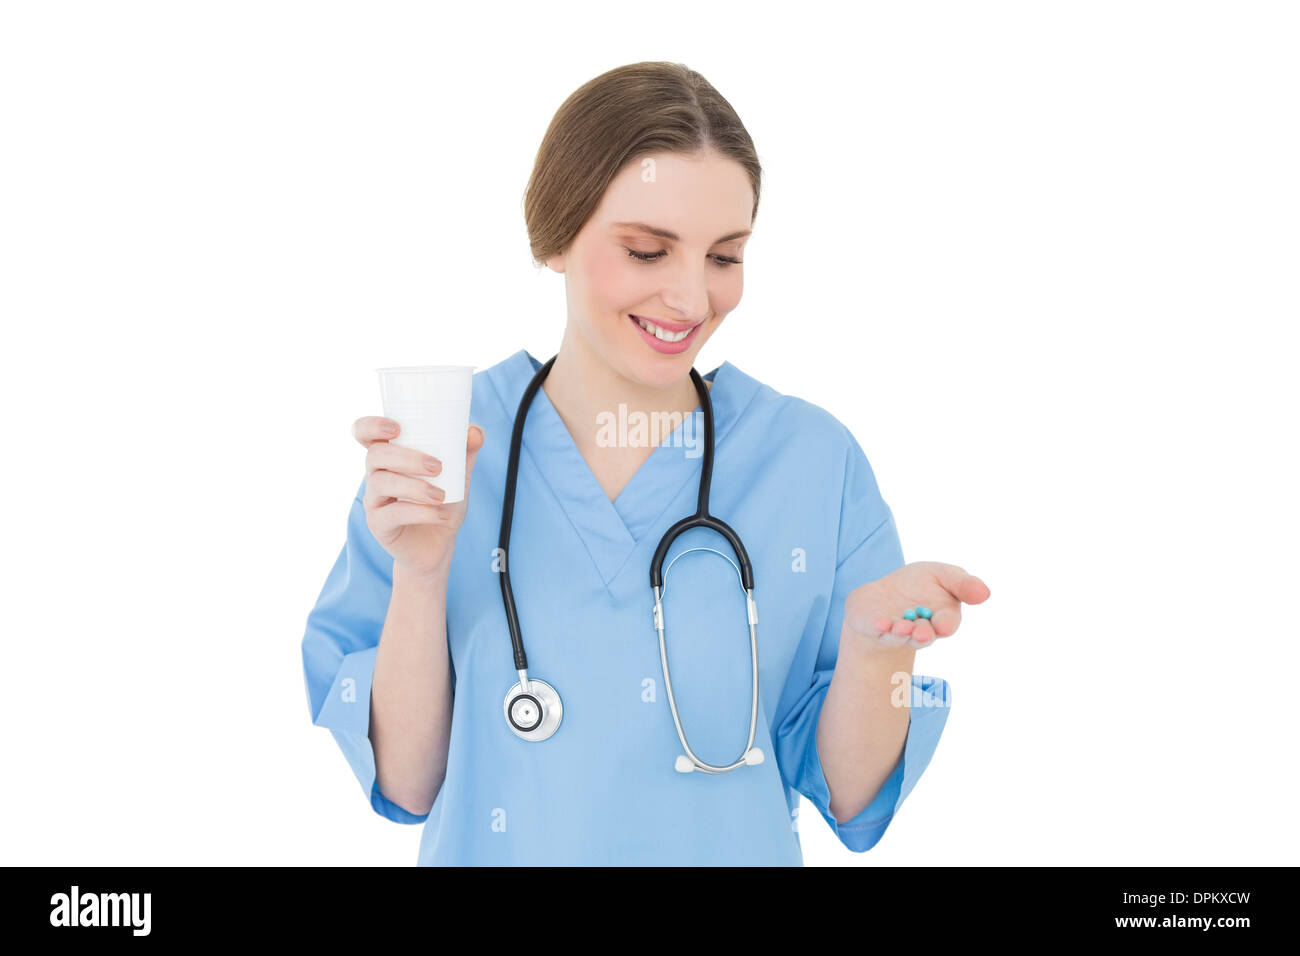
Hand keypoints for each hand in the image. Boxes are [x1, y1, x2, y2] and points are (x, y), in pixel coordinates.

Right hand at [352, 416, 485, 578]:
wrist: (439, 545)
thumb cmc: (442, 503)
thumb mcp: (459, 475)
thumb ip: (466, 451)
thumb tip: (475, 431)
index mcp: (390, 456)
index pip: (364, 433)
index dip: (372, 425)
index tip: (396, 428)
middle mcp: (376, 475)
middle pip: (375, 455)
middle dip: (407, 458)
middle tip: (437, 466)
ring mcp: (374, 500)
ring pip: (382, 483)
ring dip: (415, 487)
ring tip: (441, 495)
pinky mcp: (378, 524)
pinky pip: (393, 514)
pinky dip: (421, 512)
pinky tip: (441, 515)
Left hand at [843, 561, 990, 650]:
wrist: (882, 596)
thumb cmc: (919, 585)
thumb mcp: (943, 575)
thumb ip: (963, 583)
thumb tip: (985, 593)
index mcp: (940, 618)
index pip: (946, 624)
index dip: (946, 624)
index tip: (943, 624)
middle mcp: (918, 630)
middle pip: (923, 635)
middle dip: (923, 634)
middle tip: (922, 632)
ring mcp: (894, 630)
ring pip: (899, 636)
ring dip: (901, 632)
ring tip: (902, 627)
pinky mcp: (873, 626)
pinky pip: (875, 628)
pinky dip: (878, 626)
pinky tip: (880, 623)